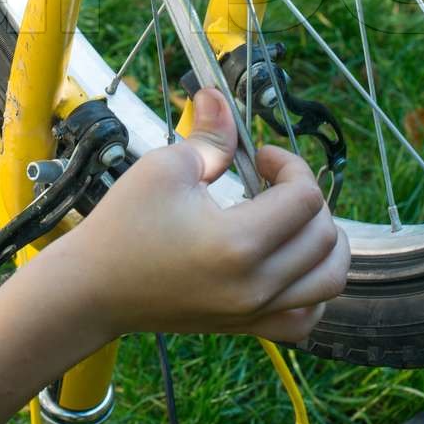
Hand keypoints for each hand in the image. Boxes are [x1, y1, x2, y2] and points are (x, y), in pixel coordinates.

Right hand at [43, 87, 349, 343]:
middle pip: (325, 235)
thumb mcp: (165, 168)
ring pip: (330, 279)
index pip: (305, 197)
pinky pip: (306, 318)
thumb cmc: (122, 226)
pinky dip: (313, 290)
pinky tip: (292, 265)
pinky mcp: (246, 327)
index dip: (289, 165)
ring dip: (324, 242)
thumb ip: (210, 135)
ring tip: (290, 221)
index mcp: (239, 244)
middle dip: (307, 198)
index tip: (260, 157)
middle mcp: (256, 285)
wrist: (92, 288)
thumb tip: (221, 96)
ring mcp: (254, 312)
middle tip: (270, 183)